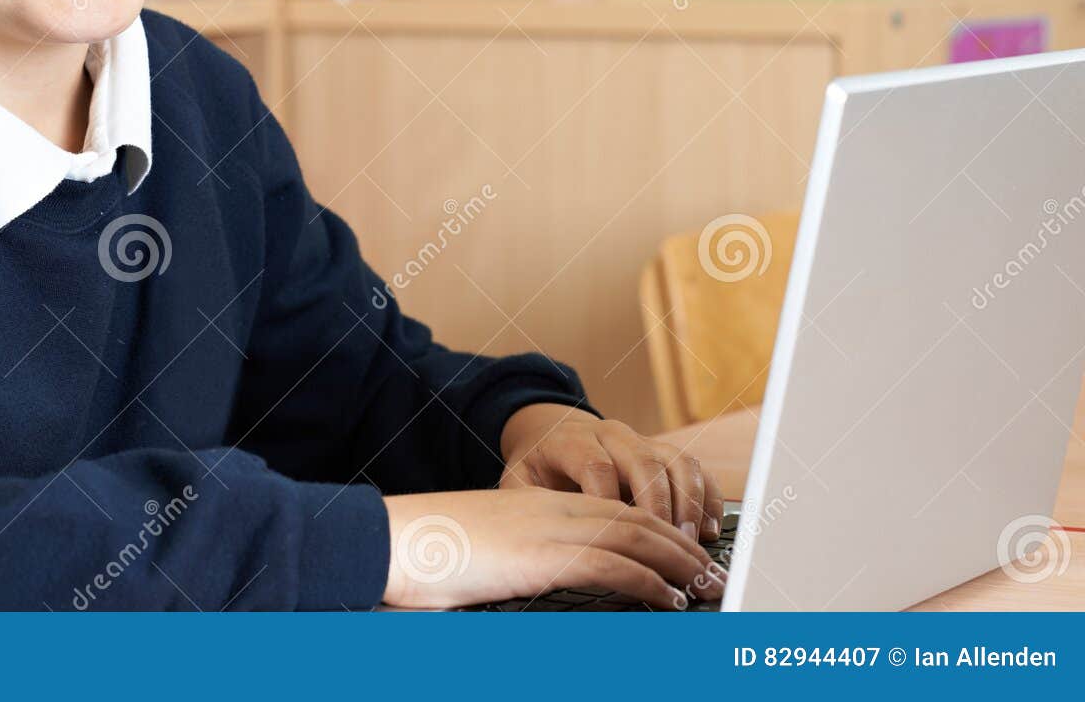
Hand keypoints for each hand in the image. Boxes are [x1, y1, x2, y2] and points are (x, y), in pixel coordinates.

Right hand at [382, 487, 725, 609]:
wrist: (391, 538)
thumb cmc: (425, 553)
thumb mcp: (484, 552)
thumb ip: (519, 561)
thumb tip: (538, 584)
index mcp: (537, 504)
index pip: (613, 509)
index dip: (655, 530)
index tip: (683, 553)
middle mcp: (551, 509)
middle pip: (635, 518)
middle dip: (680, 545)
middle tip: (714, 571)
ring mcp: (548, 529)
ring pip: (634, 537)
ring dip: (679, 562)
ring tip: (708, 586)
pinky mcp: (542, 555)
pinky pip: (611, 565)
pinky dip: (649, 582)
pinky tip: (670, 600)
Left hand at [498, 404, 723, 542]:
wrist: (548, 431)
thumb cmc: (535, 467)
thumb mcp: (518, 481)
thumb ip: (528, 504)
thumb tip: (540, 541)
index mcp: (571, 440)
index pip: (596, 465)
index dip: (608, 501)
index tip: (614, 537)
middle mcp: (610, 435)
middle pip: (643, 462)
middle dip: (659, 505)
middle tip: (668, 544)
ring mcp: (641, 440)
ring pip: (675, 461)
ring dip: (688, 502)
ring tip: (692, 543)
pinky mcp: (662, 452)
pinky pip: (695, 467)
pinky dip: (707, 496)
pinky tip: (709, 529)